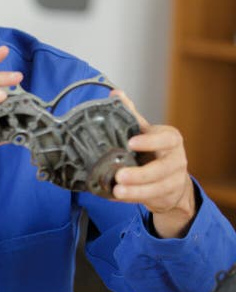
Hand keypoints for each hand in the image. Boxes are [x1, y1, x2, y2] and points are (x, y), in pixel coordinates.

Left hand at [111, 90, 196, 237]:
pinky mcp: (168, 194)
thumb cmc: (154, 150)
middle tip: (119, 175)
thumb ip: (131, 115)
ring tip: (117, 190)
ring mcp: (174, 179)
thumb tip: (115, 94)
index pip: (165, 139)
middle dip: (141, 173)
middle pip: (162, 167)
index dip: (150, 141)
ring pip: (156, 186)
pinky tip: (118, 196)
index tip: (130, 143)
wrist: (171, 177)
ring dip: (136, 190)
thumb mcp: (145, 131)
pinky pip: (150, 198)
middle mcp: (176, 159)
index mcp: (170, 139)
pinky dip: (133, 197)